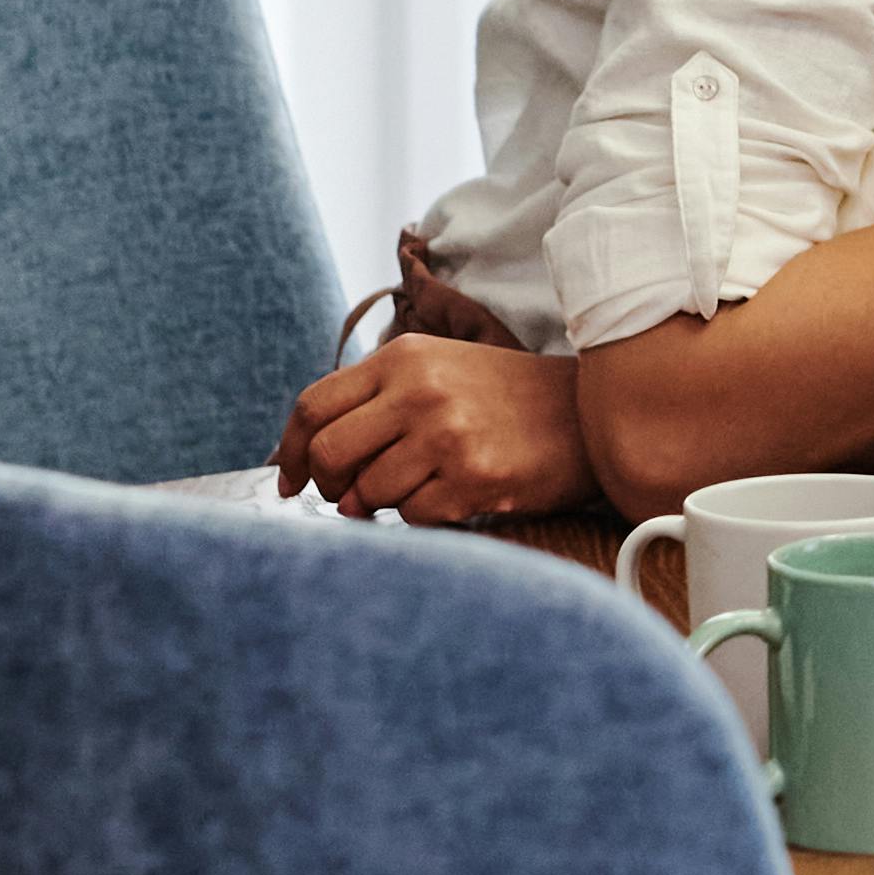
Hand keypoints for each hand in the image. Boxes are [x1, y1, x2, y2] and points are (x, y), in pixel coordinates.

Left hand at [280, 328, 594, 526]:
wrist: (585, 414)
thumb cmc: (503, 397)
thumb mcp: (437, 370)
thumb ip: (374, 404)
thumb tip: (309, 467)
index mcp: (404, 357)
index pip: (313, 406)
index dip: (288, 450)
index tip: (290, 479)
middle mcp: (420, 391)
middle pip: (328, 454)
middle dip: (327, 486)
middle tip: (345, 495)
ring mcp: (447, 435)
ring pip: (367, 494)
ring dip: (379, 504)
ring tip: (415, 488)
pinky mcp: (474, 479)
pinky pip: (412, 517)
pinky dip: (420, 517)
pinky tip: (449, 496)